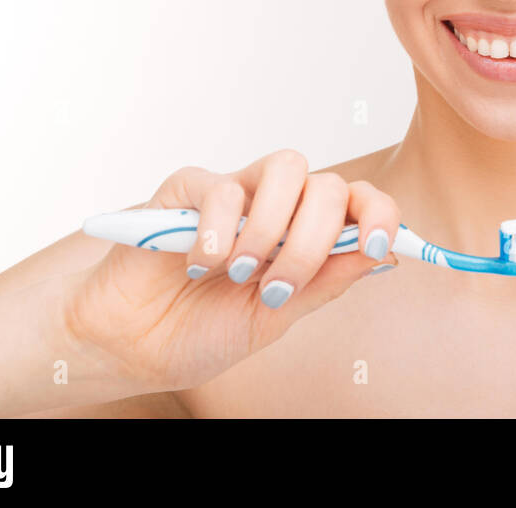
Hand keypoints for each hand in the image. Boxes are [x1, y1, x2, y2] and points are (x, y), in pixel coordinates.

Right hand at [64, 150, 399, 392]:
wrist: (133, 347)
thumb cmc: (201, 330)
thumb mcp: (276, 317)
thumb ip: (325, 283)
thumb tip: (382, 253)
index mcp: (305, 234)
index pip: (357, 200)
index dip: (378, 213)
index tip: (378, 244)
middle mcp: (276, 206)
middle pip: (328, 186)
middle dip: (313, 242)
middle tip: (276, 288)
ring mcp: (235, 193)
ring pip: (286, 168)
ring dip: (272, 227)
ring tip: (240, 272)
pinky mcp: (187, 190)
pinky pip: (221, 187)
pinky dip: (218, 230)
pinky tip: (199, 263)